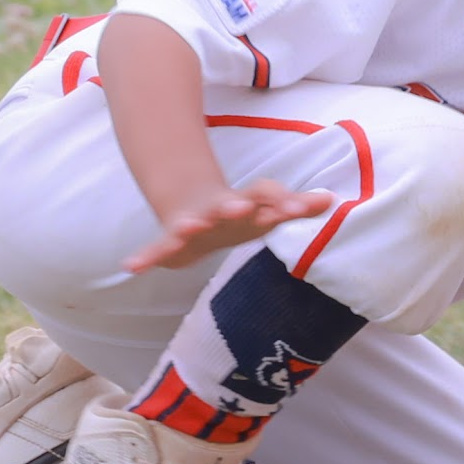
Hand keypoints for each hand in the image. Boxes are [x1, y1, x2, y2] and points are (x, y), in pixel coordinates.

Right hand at [124, 179, 335, 273]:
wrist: (189, 206)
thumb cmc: (238, 213)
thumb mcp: (267, 211)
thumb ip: (295, 207)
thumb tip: (331, 198)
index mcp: (246, 203)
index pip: (267, 196)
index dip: (284, 200)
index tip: (302, 206)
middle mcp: (219, 210)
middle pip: (229, 204)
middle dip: (234, 206)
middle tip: (241, 207)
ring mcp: (193, 222)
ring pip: (192, 222)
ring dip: (191, 224)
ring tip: (188, 227)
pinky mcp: (171, 239)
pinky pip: (156, 249)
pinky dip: (145, 257)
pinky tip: (131, 267)